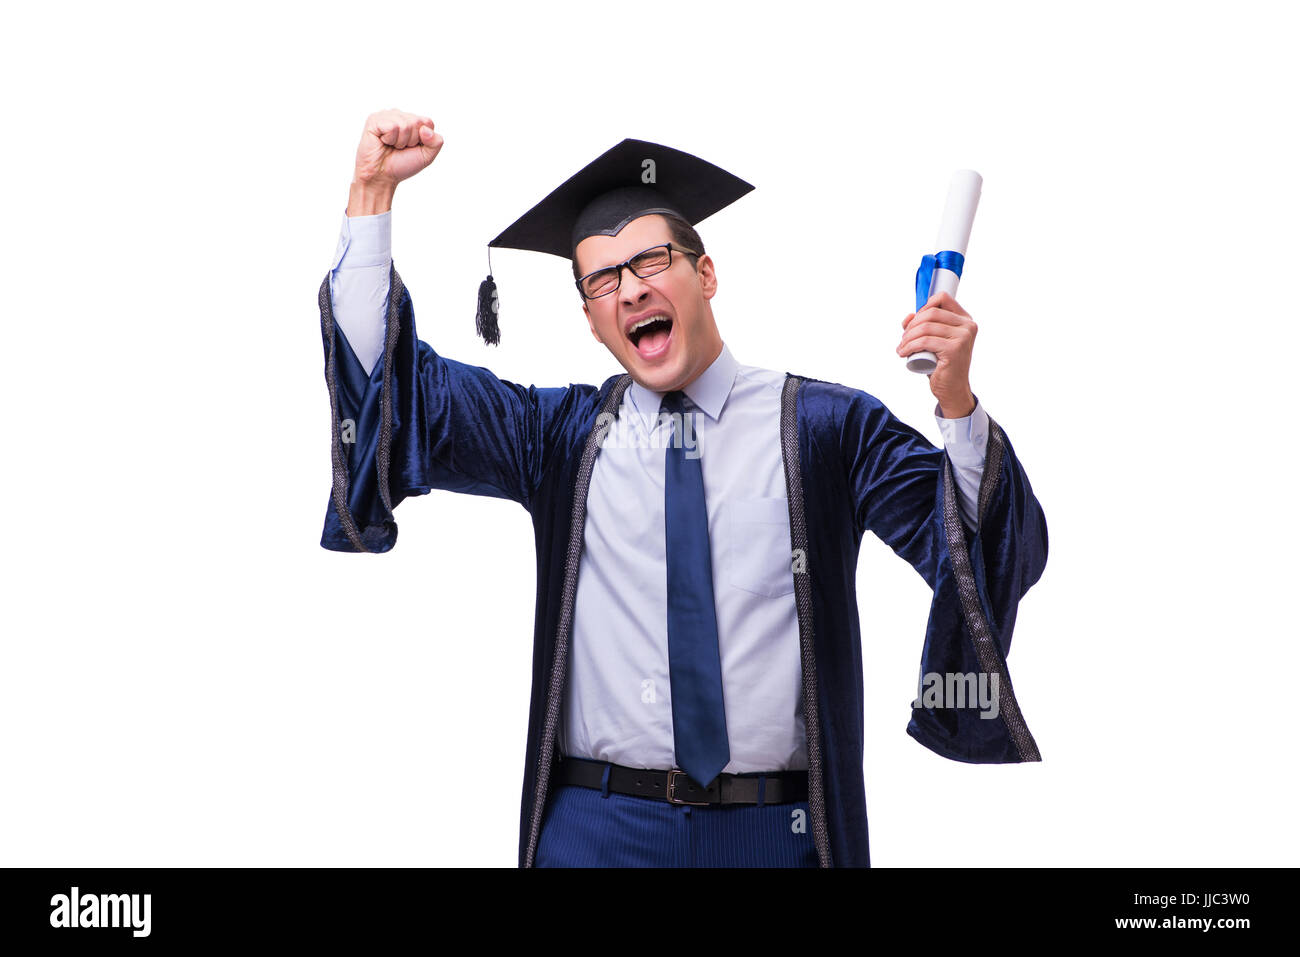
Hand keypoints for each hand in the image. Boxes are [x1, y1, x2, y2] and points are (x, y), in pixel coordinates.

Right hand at [347, 109, 443, 214]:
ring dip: (400, 141)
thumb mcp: (427, 156)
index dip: (423, 139)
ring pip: (405, 125)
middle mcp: (399, 115)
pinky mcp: (374, 120)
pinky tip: (383, 142)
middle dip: (411, 141)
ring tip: (391, 146)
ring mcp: (386, 115)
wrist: (382, 176)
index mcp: (411, 120)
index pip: (427, 122)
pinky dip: (390, 139)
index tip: (411, 147)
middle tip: (399, 148)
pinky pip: (392, 127)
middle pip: (417, 122)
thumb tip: (425, 129)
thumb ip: (436, 142)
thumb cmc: (401, 165)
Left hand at [897, 291, 976, 417]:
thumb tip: (909, 316)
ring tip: (902, 347)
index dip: (924, 307)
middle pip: (931, 313)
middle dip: (912, 325)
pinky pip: (925, 342)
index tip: (914, 322)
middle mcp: (968, 326)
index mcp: (965, 320)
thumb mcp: (933, 341)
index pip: (943, 298)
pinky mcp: (955, 349)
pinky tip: (903, 352)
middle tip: (904, 339)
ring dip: (907, 337)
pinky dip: (909, 346)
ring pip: (925, 328)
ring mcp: (963, 337)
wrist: (952, 388)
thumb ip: (922, 326)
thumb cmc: (942, 365)